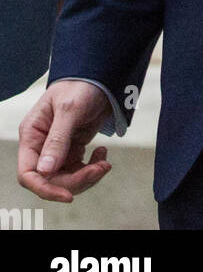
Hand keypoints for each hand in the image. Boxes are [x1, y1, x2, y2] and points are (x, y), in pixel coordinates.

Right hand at [18, 82, 112, 202]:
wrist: (100, 76)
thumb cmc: (80, 85)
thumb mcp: (69, 109)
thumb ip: (57, 139)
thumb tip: (45, 171)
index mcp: (32, 135)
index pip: (28, 173)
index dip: (45, 188)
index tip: (68, 195)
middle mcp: (41, 146)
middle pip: (51, 180)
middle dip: (76, 180)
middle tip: (100, 169)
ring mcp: (57, 149)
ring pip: (66, 179)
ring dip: (87, 176)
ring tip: (105, 163)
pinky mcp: (72, 149)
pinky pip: (78, 170)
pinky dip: (93, 167)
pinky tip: (103, 154)